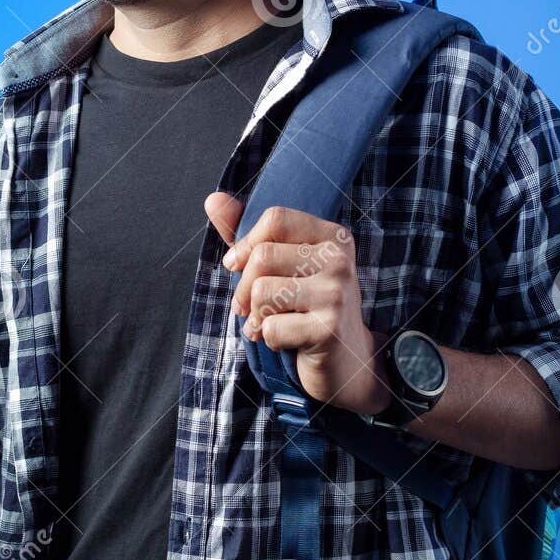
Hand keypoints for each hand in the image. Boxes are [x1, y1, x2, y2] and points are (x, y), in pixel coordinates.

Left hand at [205, 193, 391, 415]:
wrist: (347, 361)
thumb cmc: (306, 306)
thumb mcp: (281, 265)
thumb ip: (246, 232)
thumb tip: (212, 199)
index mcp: (332, 236)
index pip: (276, 218)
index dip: (246, 243)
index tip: (236, 265)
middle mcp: (339, 259)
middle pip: (263, 257)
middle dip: (244, 288)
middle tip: (249, 307)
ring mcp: (336, 293)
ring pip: (262, 292)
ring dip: (255, 315)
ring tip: (268, 323)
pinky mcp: (329, 328)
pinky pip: (271, 327)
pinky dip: (267, 338)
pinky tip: (284, 342)